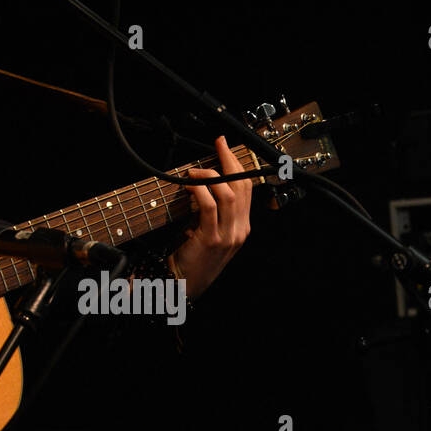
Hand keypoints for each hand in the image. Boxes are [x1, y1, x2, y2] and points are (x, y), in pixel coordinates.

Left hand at [172, 135, 252, 297]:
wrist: (184, 286)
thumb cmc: (192, 259)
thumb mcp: (207, 234)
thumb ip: (209, 214)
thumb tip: (200, 186)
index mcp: (241, 228)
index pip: (246, 190)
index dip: (237, 165)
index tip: (225, 147)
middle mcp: (239, 230)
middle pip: (241, 187)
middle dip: (230, 161)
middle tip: (217, 144)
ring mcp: (228, 235)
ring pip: (228, 194)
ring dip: (211, 176)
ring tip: (195, 170)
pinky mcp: (212, 239)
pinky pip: (209, 207)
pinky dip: (199, 191)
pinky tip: (189, 185)